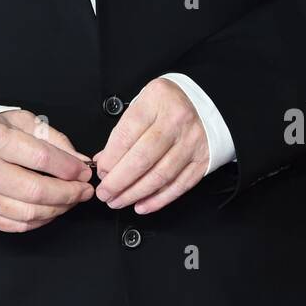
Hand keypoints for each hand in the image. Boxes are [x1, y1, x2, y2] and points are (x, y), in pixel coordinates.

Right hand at [0, 109, 93, 232]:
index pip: (41, 158)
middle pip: (36, 191)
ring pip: (29, 213)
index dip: (69, 168)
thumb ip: (54, 140)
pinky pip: (18, 225)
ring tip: (71, 199)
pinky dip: (41, 221)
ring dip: (58, 209)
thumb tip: (79, 161)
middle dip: (69, 193)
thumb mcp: (22, 122)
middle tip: (84, 190)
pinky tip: (51, 209)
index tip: (84, 171)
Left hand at [92, 78, 208, 214]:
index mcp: (156, 100)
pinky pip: (178, 185)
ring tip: (118, 201)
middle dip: (119, 182)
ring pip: (160, 176)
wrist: (205, 105)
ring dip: (135, 194)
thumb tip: (104, 162)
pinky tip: (142, 205)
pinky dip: (158, 199)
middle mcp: (176, 120)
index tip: (101, 173)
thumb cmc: (167, 105)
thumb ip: (122, 132)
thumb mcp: (142, 104)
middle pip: (143, 159)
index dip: (111, 159)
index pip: (127, 134)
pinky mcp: (202, 160)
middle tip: (105, 193)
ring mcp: (192, 142)